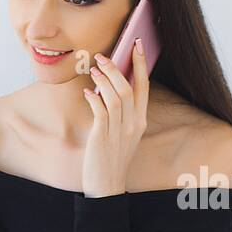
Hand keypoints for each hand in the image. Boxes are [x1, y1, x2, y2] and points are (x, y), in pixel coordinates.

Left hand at [81, 39, 149, 197]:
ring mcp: (119, 131)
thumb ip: (119, 114)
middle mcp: (133, 124)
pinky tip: (88, 92)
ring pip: (117, 96)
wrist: (107, 185)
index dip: (141, 64)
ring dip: (104, 79)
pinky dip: (94, 98)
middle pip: (129, 87)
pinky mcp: (103, 137)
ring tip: (93, 68)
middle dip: (117, 67)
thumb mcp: (122, 134)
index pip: (144, 87)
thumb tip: (105, 89)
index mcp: (140, 121)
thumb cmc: (111, 158)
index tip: (137, 45)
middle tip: (104, 55)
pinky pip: (101, 111)